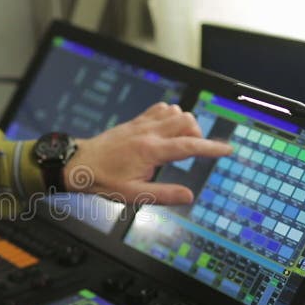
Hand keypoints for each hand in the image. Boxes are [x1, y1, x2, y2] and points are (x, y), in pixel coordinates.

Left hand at [63, 102, 232, 204]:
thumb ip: (163, 195)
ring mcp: (141, 124)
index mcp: (150, 151)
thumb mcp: (133, 195)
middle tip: (191, 154)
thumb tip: (188, 196)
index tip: (227, 150)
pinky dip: (171, 116)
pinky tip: (166, 132)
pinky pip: (161, 109)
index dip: (211, 148)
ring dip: (185, 125)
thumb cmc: (103, 180)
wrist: (78, 164)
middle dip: (198, 136)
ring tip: (177, 145)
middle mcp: (148, 133)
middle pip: (187, 122)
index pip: (189, 146)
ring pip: (176, 112)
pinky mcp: (135, 122)